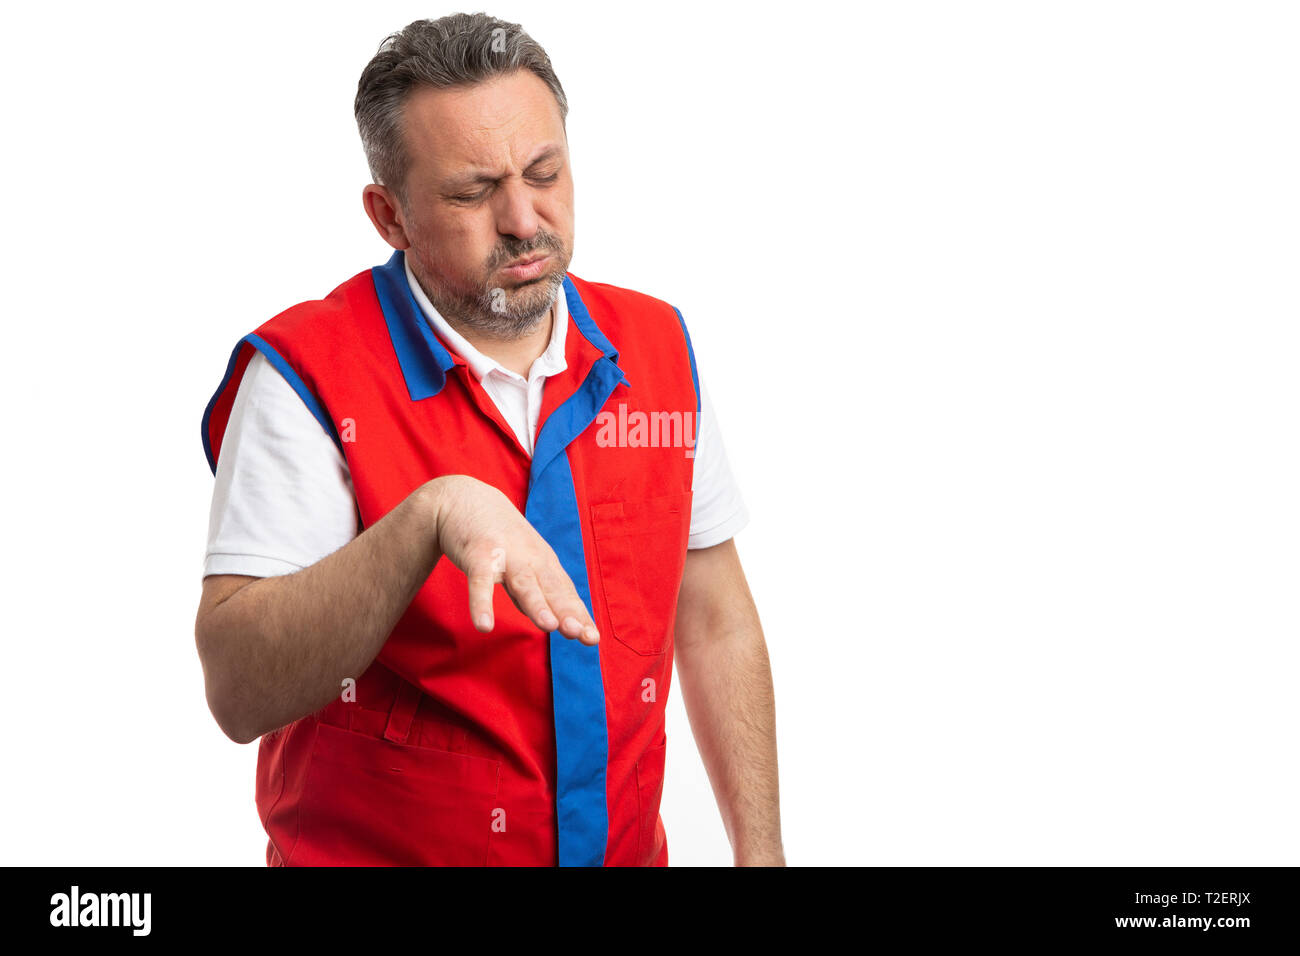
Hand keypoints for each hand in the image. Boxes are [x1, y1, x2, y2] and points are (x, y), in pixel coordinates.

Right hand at [428, 475, 599, 644]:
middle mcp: (530, 559)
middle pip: (551, 589)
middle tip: (581, 634)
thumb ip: (538, 592)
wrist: (464, 499)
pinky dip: (482, 603)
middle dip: (567, 612)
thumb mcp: (525, 562)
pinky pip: (480, 582)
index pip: (565, 594)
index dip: (579, 615)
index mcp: (544, 563)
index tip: (592, 639)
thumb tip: (554, 622)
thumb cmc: (500, 538)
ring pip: (523, 583)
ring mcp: (505, 556)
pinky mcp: (477, 555)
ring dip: (536, 605)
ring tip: (549, 627)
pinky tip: (484, 625)